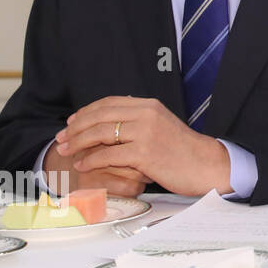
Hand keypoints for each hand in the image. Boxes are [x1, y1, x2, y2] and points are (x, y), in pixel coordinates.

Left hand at [55, 96, 232, 195]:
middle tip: (61, 138)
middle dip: (75, 127)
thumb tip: (113, 122)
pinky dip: (90, 160)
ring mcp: (146, 133)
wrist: (206, 165)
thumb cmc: (184, 150)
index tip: (71, 122)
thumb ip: (140, 120)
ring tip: (66, 151)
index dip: (85, 112)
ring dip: (77, 143)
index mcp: (150, 105)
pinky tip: (83, 165)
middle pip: (100, 116)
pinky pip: (107, 155)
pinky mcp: (144, 154)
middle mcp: (147, 114)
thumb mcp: (163, 125)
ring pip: (100, 134)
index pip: (108, 103)